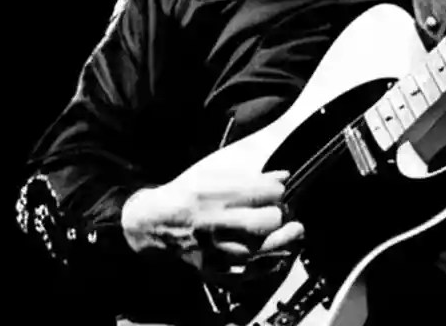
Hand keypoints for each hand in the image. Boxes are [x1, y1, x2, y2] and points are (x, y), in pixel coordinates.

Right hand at [121, 168, 304, 282]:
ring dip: (282, 237)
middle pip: (267, 220)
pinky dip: (268, 261)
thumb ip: (248, 176)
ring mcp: (213, 247)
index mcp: (212, 193)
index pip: (264, 192)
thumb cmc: (186, 194)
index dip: (277, 190)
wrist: (154, 223)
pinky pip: (250, 270)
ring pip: (262, 247)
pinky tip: (276, 251)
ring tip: (291, 229)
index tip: (277, 189)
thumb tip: (283, 177)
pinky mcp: (213, 267)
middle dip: (279, 213)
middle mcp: (213, 222)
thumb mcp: (211, 174)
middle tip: (279, 210)